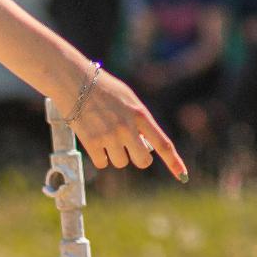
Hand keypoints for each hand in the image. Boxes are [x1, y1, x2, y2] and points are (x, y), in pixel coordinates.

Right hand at [64, 63, 185, 179]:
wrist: (73, 80)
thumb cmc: (103, 88)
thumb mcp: (128, 99)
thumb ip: (139, 120)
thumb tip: (145, 146)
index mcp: (140, 115)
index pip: (163, 144)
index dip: (174, 162)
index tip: (183, 176)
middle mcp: (127, 128)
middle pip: (142, 160)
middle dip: (137, 157)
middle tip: (129, 147)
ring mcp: (109, 136)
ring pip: (120, 162)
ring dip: (115, 155)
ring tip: (105, 134)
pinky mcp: (91, 142)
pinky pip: (102, 163)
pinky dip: (100, 157)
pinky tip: (94, 140)